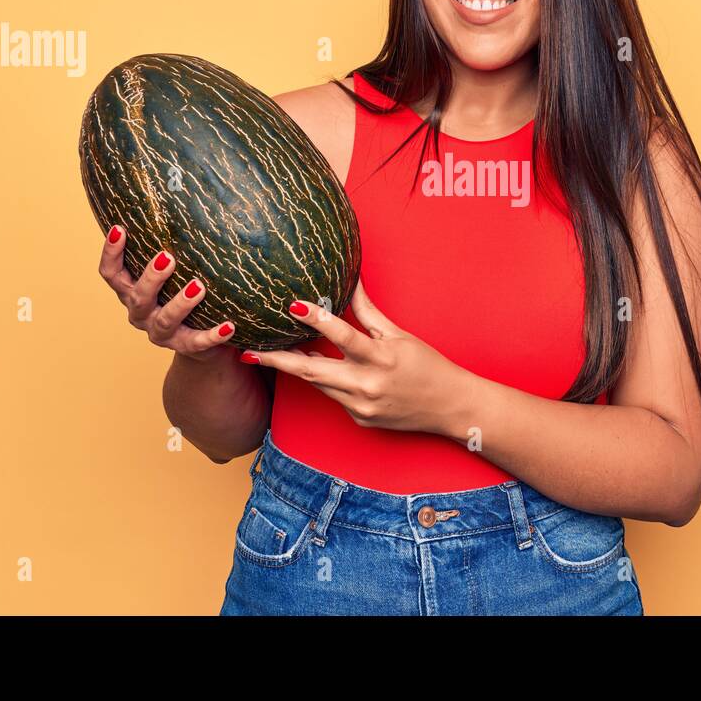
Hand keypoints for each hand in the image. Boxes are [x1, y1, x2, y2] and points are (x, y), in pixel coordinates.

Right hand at [97, 224, 236, 361]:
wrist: (200, 341)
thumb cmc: (182, 293)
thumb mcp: (171, 273)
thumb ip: (167, 247)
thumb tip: (180, 198)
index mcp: (131, 292)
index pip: (111, 273)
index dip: (111, 253)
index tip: (120, 228)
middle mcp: (140, 313)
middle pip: (138, 297)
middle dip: (151, 277)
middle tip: (168, 256)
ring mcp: (161, 333)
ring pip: (165, 320)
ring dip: (180, 304)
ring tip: (198, 286)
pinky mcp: (185, 347)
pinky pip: (198, 343)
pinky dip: (212, 336)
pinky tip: (229, 326)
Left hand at [241, 281, 472, 434]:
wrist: (451, 408)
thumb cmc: (428, 366)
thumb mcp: (400, 335)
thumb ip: (368, 312)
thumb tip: (350, 281)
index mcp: (382, 358)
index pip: (342, 334)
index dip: (316, 319)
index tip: (291, 305)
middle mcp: (368, 385)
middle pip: (313, 372)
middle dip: (278, 360)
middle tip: (249, 350)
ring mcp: (361, 407)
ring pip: (318, 384)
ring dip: (297, 368)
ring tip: (268, 353)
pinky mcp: (360, 419)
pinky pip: (333, 396)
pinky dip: (324, 381)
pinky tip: (315, 367)